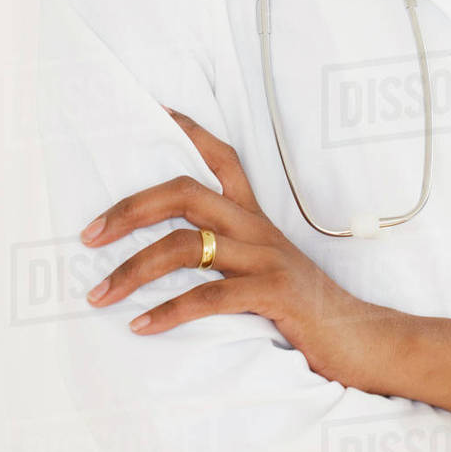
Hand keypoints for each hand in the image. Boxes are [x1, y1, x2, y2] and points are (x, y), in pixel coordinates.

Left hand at [77, 106, 403, 390]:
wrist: (362, 338)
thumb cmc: (305, 307)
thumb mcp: (265, 268)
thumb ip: (227, 254)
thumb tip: (167, 255)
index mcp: (254, 216)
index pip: (221, 157)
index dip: (188, 131)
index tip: (154, 112)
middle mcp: (257, 227)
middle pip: (185, 193)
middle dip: (131, 208)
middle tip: (89, 234)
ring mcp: (265, 258)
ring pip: (187, 246)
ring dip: (134, 270)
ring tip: (99, 294)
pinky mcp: (272, 294)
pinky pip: (210, 296)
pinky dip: (169, 312)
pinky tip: (141, 326)